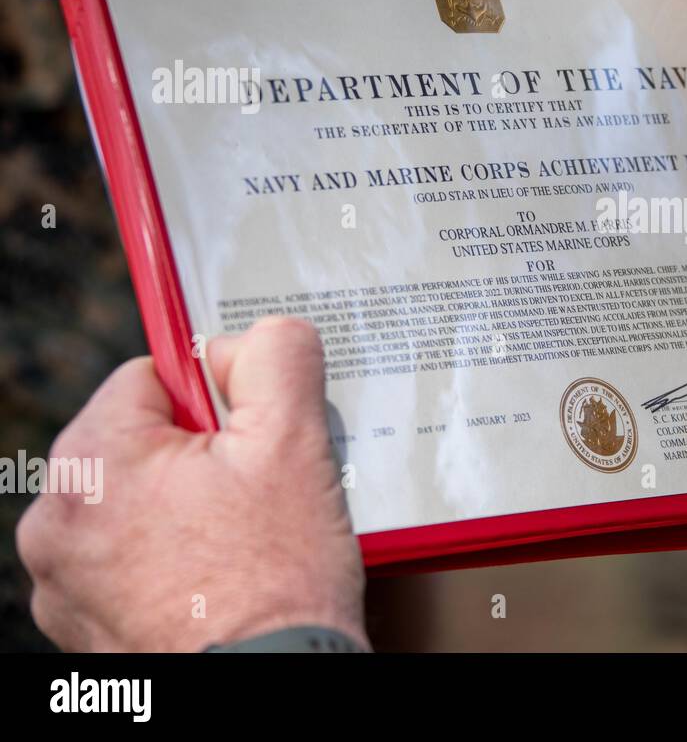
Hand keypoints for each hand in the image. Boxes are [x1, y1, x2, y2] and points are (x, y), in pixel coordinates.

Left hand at [16, 317, 367, 651]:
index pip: (152, 374)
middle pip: (144, 438)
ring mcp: (64, 581)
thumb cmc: (276, 579)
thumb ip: (275, 356)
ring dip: (188, 505)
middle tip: (257, 494)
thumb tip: (258, 335)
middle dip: (203, 454)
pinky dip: (171, 558)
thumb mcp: (295, 440)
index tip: (251, 436)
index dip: (217, 396)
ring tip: (243, 541)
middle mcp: (55, 521)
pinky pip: (130, 557)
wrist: (269, 686)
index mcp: (90, 461)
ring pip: (140, 498)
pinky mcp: (85, 624)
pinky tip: (219, 576)